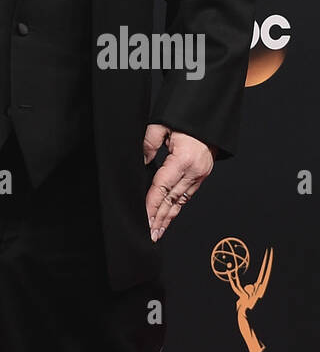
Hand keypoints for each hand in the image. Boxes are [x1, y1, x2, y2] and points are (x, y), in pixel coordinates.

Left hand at [143, 123, 214, 241]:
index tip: (144, 218)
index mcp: (184, 160)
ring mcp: (200, 175)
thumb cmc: (186, 118)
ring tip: (157, 232)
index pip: (163, 187)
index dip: (152, 204)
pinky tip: (169, 216)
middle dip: (160, 218)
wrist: (209, 117)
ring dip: (168, 217)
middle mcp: (194, 171)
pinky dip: (176, 207)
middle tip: (149, 234)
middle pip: (173, 199)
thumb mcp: (162, 125)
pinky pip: (186, 196)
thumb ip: (149, 143)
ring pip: (180, 201)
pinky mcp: (201, 176)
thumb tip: (141, 162)